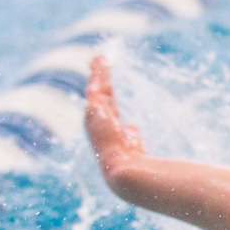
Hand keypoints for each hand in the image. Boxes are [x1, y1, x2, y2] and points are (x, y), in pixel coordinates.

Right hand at [85, 56, 145, 171]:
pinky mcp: (95, 110)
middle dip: (100, 78)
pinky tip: (100, 61)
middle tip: (99, 62)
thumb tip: (131, 127)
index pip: (108, 109)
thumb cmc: (133, 167)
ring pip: (97, 89)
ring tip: (100, 59)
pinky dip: (99, 73)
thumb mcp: (134, 149)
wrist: (124, 170)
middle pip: (101, 95)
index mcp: (109, 131)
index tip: (106, 86)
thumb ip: (133, 138)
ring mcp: (94, 117)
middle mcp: (98, 123)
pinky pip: (97, 87)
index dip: (107, 96)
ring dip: (98, 73)